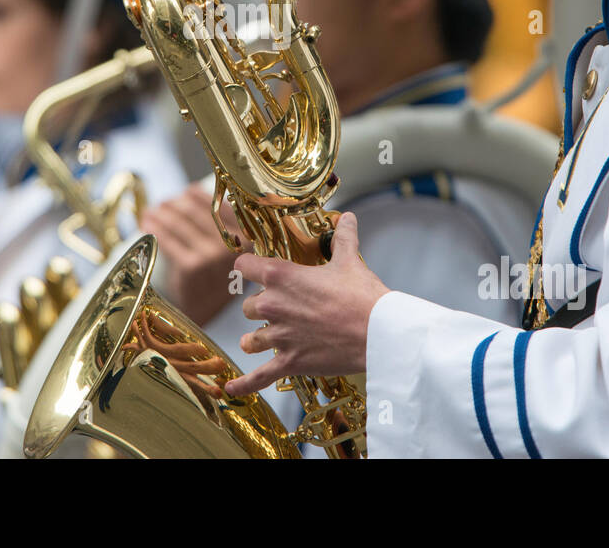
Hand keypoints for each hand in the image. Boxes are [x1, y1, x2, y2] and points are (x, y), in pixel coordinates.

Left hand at [140, 182, 249, 325]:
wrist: (205, 314)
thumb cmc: (213, 279)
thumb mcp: (227, 251)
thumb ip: (221, 226)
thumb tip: (191, 191)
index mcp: (248, 237)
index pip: (220, 205)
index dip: (197, 196)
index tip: (184, 193)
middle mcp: (234, 245)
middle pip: (197, 212)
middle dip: (174, 204)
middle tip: (162, 203)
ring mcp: (213, 256)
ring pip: (180, 223)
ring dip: (161, 213)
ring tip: (150, 212)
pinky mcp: (193, 266)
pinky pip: (169, 240)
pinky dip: (154, 228)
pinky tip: (146, 224)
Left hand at [223, 212, 389, 396]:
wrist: (378, 332)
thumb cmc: (363, 295)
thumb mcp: (350, 261)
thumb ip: (343, 238)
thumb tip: (348, 218)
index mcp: (280, 276)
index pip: (244, 266)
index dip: (247, 266)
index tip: (252, 269)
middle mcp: (272, 306)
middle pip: (248, 306)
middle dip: (260, 308)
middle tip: (280, 309)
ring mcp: (279, 337)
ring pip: (250, 339)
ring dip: (255, 339)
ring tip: (261, 340)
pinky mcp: (290, 362)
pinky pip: (259, 376)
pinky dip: (243, 384)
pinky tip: (230, 388)